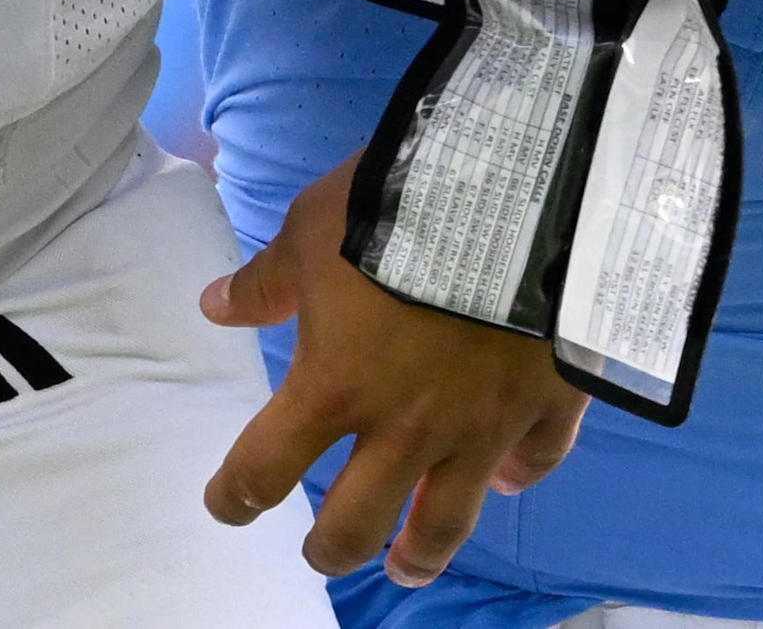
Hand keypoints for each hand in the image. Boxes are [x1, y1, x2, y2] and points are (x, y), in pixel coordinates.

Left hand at [200, 159, 587, 587]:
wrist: (520, 194)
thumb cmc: (398, 205)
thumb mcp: (312, 229)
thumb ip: (267, 281)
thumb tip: (214, 307)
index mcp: (336, 386)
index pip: (266, 466)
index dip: (236, 496)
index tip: (226, 506)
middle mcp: (405, 428)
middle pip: (356, 523)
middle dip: (331, 548)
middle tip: (323, 553)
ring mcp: (481, 428)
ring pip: (446, 522)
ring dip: (419, 554)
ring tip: (406, 567)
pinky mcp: (547, 407)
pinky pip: (534, 462)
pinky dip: (517, 479)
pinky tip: (508, 484)